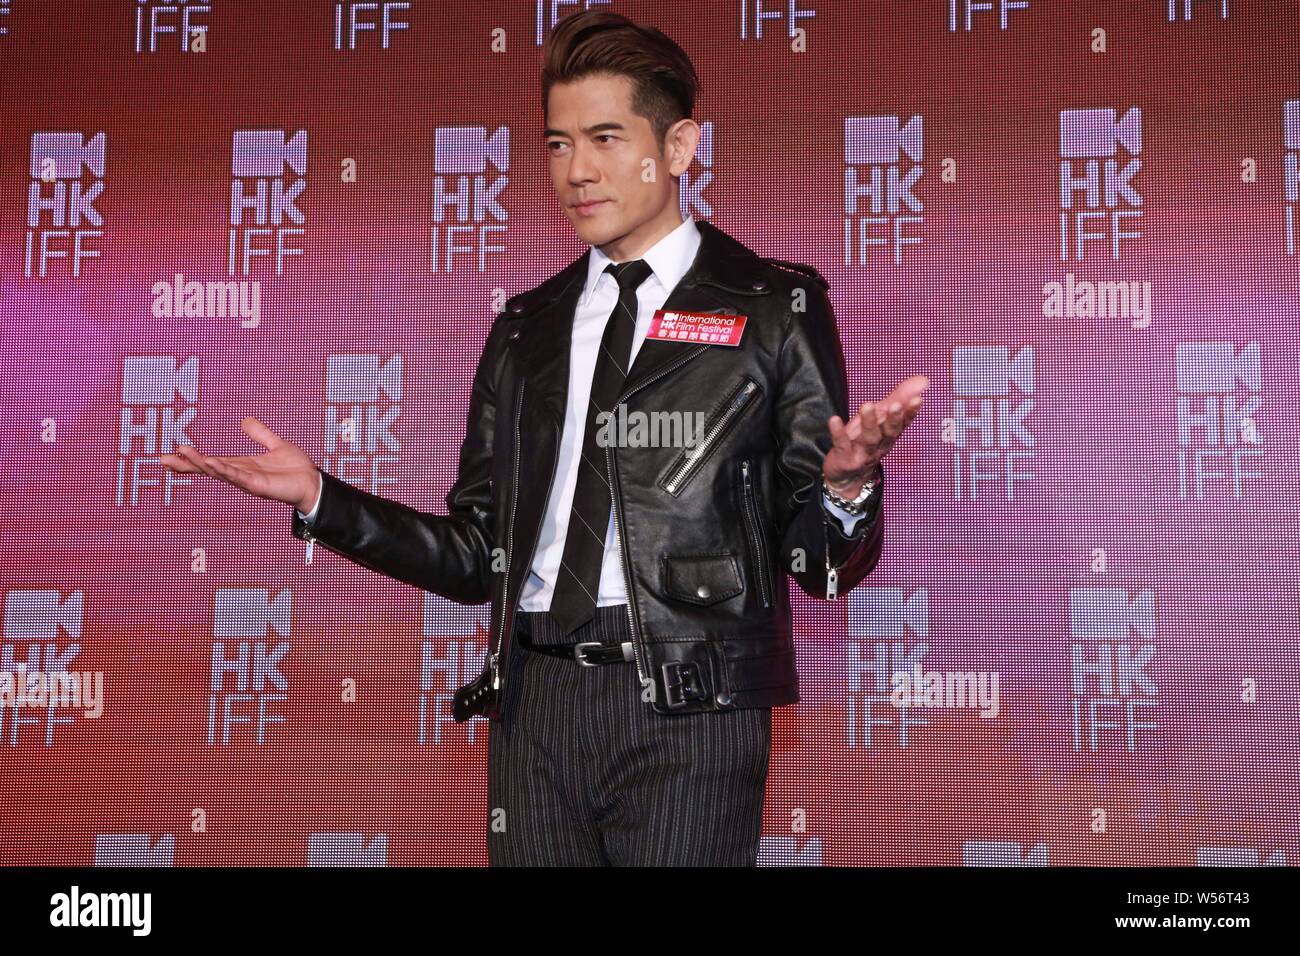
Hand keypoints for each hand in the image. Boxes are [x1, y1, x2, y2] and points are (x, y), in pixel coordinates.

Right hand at [159, 417, 321, 513]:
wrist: (313, 483)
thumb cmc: (296, 470)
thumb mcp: (275, 445)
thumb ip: (260, 434)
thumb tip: (245, 420)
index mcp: (242, 465)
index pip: (212, 461)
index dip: (193, 458)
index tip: (172, 452)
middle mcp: (241, 474)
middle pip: (208, 468)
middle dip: (186, 464)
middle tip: (163, 460)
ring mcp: (248, 481)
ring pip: (219, 472)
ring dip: (200, 464)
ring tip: (181, 454)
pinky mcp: (259, 485)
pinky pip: (238, 477)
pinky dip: (225, 470)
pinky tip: (212, 463)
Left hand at [823, 374, 928, 496]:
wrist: (847, 477)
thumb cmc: (866, 442)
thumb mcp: (882, 418)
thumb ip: (900, 397)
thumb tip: (923, 379)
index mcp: (889, 434)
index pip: (903, 423)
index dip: (910, 412)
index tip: (918, 399)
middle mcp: (879, 444)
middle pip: (888, 432)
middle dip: (893, 419)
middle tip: (896, 405)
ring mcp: (862, 453)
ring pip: (868, 439)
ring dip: (869, 423)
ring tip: (867, 406)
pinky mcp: (843, 458)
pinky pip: (841, 445)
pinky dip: (838, 433)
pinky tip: (834, 420)